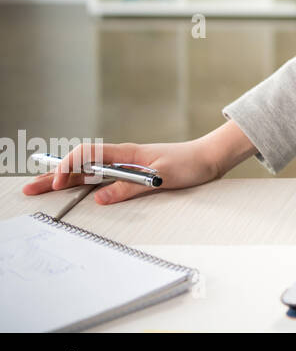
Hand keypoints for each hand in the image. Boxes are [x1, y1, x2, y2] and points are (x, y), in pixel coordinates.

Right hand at [21, 139, 223, 204]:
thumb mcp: (160, 178)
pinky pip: (102, 177)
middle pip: (82, 165)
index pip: (87, 155)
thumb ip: (130, 188)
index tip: (60, 184)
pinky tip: (74, 187)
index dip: (69, 168)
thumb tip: (99, 198)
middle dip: (55, 175)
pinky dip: (84, 181)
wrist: (208, 158)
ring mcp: (126, 165)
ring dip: (66, 179)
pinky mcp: (133, 173)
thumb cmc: (189, 163)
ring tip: (43, 188)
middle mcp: (122, 157)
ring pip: (89, 171)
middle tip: (30, 188)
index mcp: (126, 153)